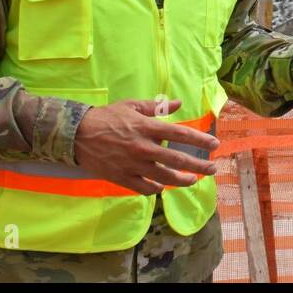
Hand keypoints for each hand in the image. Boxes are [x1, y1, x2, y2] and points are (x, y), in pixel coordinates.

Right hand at [74, 98, 219, 194]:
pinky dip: (156, 189)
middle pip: (178, 160)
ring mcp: (133, 165)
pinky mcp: (122, 178)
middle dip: (199, 165)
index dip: (200, 140)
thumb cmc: (107, 117)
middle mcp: (144, 148)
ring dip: (183, 181)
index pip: (181, 134)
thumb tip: (177, 103)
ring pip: (165, 178)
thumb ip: (156, 107)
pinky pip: (144, 188)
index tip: (214, 145)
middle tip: (213, 168)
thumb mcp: (132, 105)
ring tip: (194, 180)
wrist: (77, 134)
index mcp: (147, 128)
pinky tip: (163, 187)